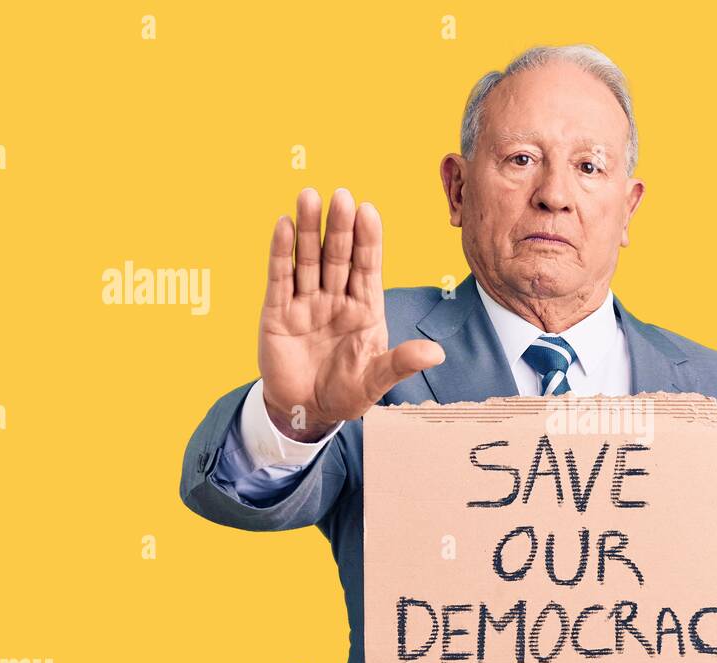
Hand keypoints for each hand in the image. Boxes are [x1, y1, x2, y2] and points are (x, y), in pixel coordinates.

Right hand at [258, 187, 445, 440]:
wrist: (307, 413)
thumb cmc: (346, 394)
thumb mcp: (377, 381)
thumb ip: (402, 363)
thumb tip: (437, 354)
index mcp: (365, 308)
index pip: (368, 266)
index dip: (369, 239)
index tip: (369, 210)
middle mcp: (337, 298)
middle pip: (338, 255)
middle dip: (340, 227)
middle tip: (341, 195)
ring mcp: (307, 302)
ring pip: (309, 259)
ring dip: (309, 229)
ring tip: (309, 196)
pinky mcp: (278, 312)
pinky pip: (280, 277)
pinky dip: (281, 252)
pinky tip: (284, 225)